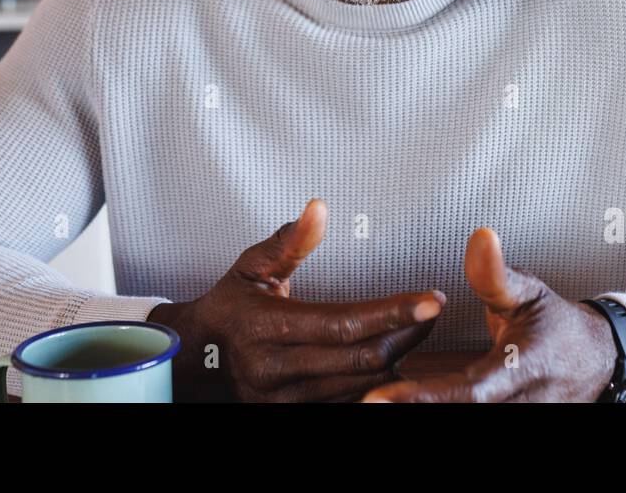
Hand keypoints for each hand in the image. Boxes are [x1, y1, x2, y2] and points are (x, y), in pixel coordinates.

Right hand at [149, 199, 444, 401]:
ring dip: (395, 360)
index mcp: (264, 328)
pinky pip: (349, 401)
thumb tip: (318, 208)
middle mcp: (273, 371)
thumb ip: (290, 241)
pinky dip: (375, 384)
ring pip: (361, 385)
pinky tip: (390, 361)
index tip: (432, 300)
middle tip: (431, 312)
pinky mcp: (291, 416)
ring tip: (414, 331)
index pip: (343, 324)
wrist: (193, 361)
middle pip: (361, 359)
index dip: (392, 313)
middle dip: (405, 336)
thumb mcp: (252, 268)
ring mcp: (283, 401)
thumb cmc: (229, 309)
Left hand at [362, 227, 617, 401]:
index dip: (426, 396)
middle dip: (411, 410)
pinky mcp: (507, 422)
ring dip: (416, 414)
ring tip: (369, 403)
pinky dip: (433, 409)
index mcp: (524, 368)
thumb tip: (480, 239)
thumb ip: (497, 273)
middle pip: (459, 414)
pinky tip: (395, 405)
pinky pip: (464, 419)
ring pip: (461, 422)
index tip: (382, 396)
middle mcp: (520, 403)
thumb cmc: (557, 326)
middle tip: (362, 402)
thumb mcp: (530, 292)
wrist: (596, 360)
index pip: (470, 391)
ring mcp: (516, 417)